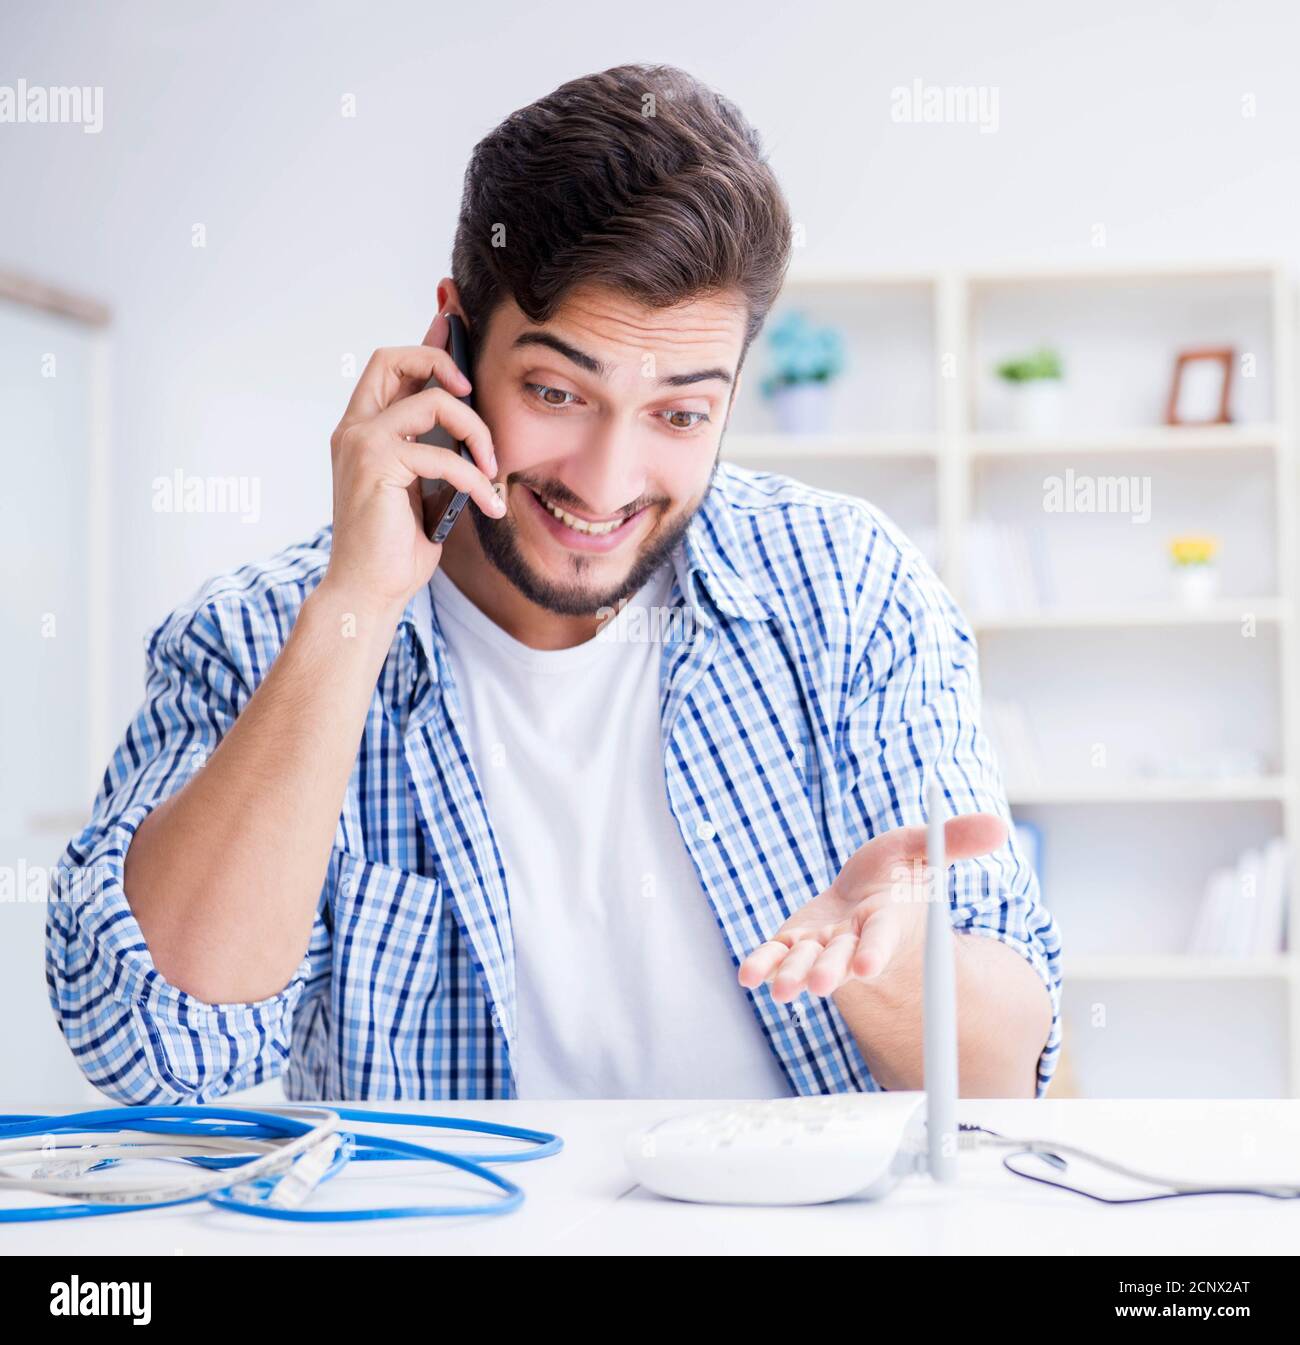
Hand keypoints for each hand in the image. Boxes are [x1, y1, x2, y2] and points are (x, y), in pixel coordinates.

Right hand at [323, 314, 504, 617]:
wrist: (370, 591)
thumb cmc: (396, 547)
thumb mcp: (424, 489)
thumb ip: (436, 451)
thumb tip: (471, 424)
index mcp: (362, 431)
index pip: (390, 367)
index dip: (426, 343)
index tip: (456, 327)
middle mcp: (355, 429)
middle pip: (395, 358)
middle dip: (442, 361)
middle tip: (474, 395)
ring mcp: (362, 444)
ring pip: (434, 401)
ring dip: (477, 432)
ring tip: (493, 471)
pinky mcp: (378, 465)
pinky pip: (445, 455)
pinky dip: (477, 480)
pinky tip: (490, 505)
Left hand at [737, 813, 1007, 1001]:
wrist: (861, 897)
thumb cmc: (895, 876)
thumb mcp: (921, 849)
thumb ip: (954, 840)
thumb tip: (1000, 826)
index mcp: (886, 921)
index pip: (882, 939)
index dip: (875, 951)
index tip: (865, 965)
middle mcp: (853, 942)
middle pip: (842, 960)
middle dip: (831, 972)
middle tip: (819, 984)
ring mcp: (822, 947)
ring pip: (807, 963)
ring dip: (794, 974)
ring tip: (781, 989)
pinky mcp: (795, 944)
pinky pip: (776, 956)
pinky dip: (761, 964)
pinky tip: (747, 975)